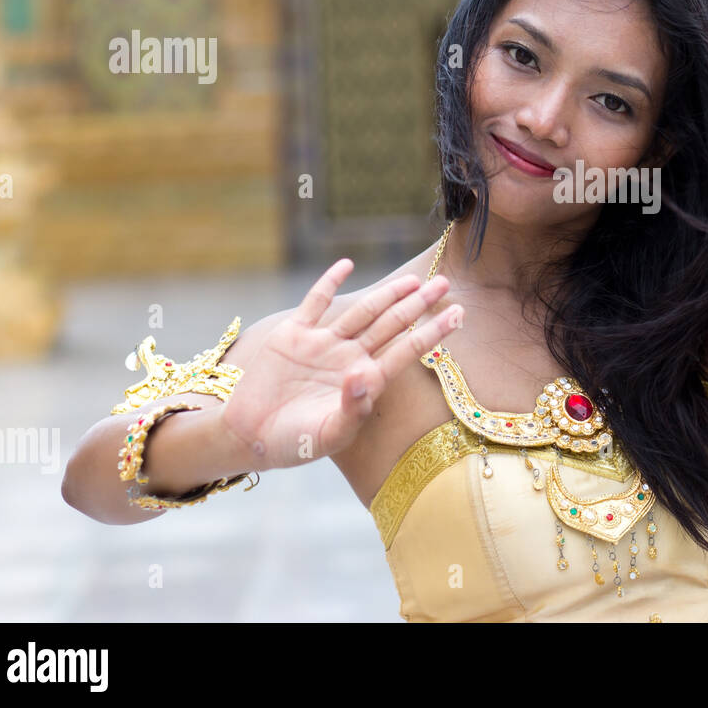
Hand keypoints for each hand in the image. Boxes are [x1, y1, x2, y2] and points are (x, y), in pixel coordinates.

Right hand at [219, 260, 463, 471]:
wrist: (248, 437)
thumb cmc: (294, 443)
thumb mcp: (328, 435)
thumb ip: (352, 409)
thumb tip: (365, 376)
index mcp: (364, 380)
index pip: (406, 350)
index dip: (433, 332)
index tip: (459, 315)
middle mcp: (348, 357)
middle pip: (390, 324)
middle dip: (418, 304)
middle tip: (445, 283)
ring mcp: (322, 343)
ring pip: (361, 311)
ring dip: (386, 293)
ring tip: (412, 279)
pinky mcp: (292, 335)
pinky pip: (314, 302)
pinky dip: (329, 282)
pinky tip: (347, 264)